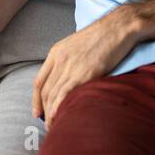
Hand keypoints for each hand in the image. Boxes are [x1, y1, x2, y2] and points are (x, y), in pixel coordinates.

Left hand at [32, 7, 141, 125]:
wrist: (118, 27)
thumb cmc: (103, 35)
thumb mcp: (77, 45)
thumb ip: (69, 60)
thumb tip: (68, 78)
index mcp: (56, 52)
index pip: (39, 81)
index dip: (36, 99)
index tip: (37, 112)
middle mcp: (59, 60)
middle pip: (45, 91)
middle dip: (43, 110)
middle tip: (47, 124)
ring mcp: (70, 67)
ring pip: (53, 96)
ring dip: (51, 114)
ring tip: (54, 127)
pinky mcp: (84, 73)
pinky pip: (65, 95)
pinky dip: (58, 109)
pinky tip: (59, 119)